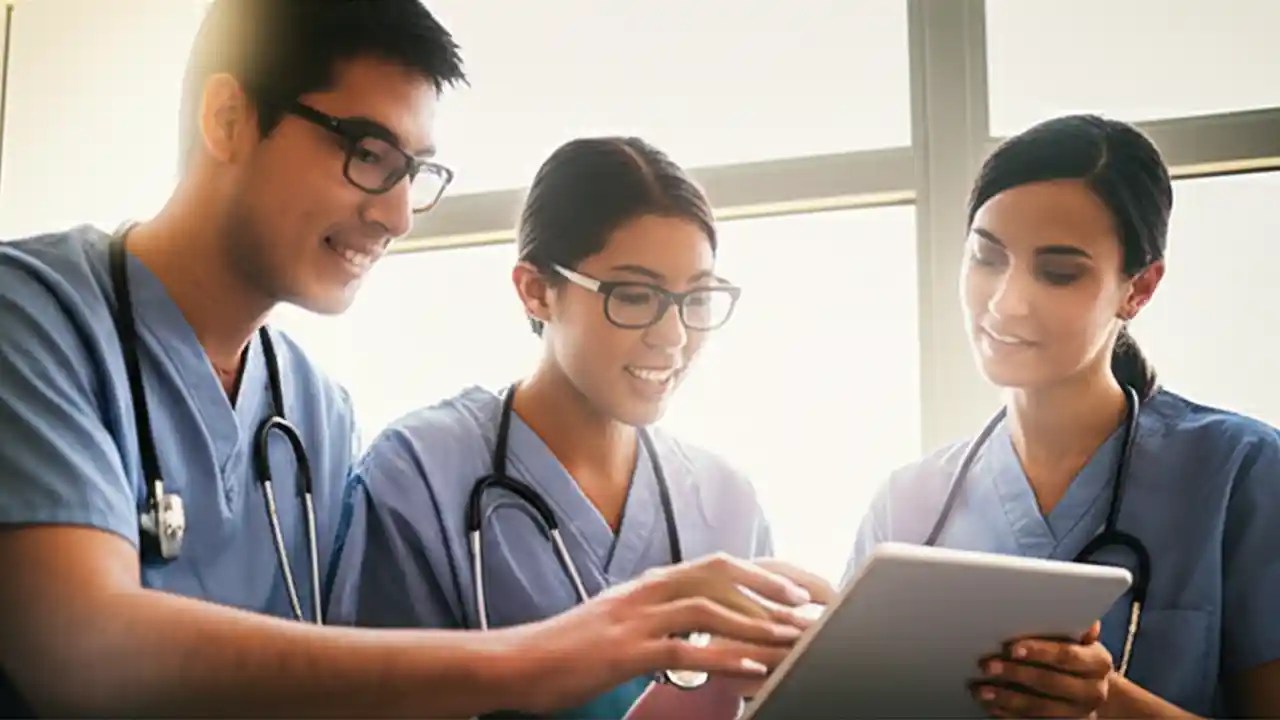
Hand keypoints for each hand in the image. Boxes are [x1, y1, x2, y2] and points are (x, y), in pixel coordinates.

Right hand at [512, 553, 817, 714]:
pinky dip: (723, 658)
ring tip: (790, 638)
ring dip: (755, 624)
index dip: (758, 573)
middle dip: (767, 587)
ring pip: (708, 610)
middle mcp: (646, 592)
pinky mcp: (625, 651)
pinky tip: (750, 669)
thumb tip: (696, 625)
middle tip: (805, 605)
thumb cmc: (568, 648)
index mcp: (648, 585)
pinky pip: (683, 651)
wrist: (516, 661)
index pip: (714, 565)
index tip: (793, 588)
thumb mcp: (619, 622)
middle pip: (718, 574)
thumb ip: (657, 616)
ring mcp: (635, 620)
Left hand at [971, 622, 1113, 717]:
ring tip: (981, 689)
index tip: (1012, 647)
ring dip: (1007, 699)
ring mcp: (1078, 713)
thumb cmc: (1074, 651)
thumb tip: (1072, 608)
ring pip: (1040, 709)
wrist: (1089, 686)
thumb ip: (1072, 622)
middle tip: (987, 665)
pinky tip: (991, 706)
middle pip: (1050, 683)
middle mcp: (1093, 691)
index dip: (1039, 651)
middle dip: (1015, 674)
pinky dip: (1009, 715)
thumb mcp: (1078, 636)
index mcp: (1098, 662)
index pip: (1067, 655)